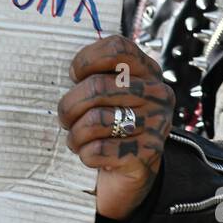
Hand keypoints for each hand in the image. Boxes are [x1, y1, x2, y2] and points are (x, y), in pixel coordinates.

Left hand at [59, 34, 174, 220]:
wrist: (131, 173)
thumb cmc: (111, 126)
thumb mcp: (109, 94)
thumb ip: (96, 76)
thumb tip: (73, 73)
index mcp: (148, 71)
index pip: (117, 48)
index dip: (86, 59)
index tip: (75, 76)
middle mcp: (157, 94)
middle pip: (97, 86)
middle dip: (69, 105)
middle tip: (65, 118)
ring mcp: (156, 124)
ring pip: (95, 120)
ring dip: (75, 134)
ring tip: (77, 140)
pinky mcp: (147, 154)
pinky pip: (98, 149)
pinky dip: (85, 154)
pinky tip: (90, 155)